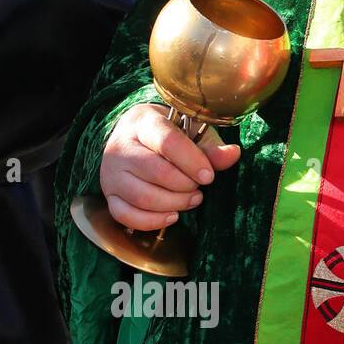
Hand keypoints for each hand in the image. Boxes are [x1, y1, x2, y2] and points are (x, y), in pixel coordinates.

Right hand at [100, 104, 240, 230]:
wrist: (133, 138)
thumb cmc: (167, 135)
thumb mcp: (190, 133)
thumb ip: (210, 147)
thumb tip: (233, 154)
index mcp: (142, 122)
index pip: (167, 141)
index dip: (191, 161)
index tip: (209, 176)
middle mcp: (121, 146)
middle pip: (156, 172)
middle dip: (185, 186)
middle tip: (199, 189)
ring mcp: (111, 173)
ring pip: (143, 197)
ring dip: (174, 204)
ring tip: (191, 200)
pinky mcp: (109, 195)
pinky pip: (126, 216)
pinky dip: (153, 221)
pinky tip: (172, 216)